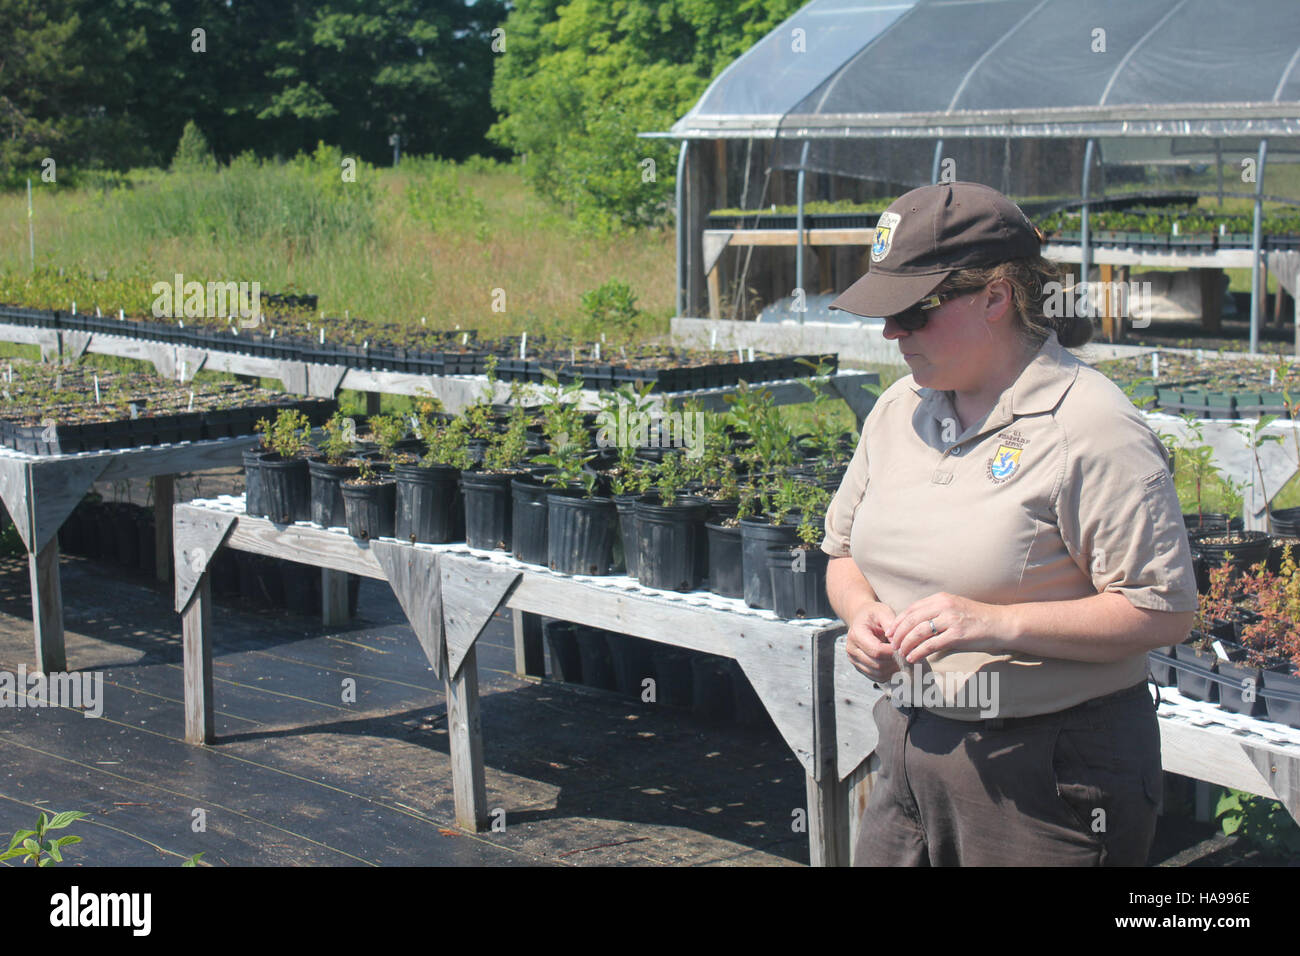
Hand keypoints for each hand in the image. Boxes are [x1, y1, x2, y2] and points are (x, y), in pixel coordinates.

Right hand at [845, 601, 900, 682]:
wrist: (861, 618)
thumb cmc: (873, 614)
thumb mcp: (883, 612)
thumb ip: (891, 624)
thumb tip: (897, 641)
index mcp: (856, 634)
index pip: (876, 650)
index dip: (892, 652)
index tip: (904, 647)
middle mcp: (852, 649)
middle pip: (877, 664)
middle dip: (894, 662)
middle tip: (906, 655)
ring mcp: (854, 660)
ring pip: (877, 673)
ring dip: (893, 670)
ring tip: (901, 660)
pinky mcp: (859, 667)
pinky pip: (876, 677)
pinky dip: (888, 674)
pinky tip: (894, 664)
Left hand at [886, 592, 1009, 663]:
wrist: (1002, 624)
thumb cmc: (977, 618)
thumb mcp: (955, 608)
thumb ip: (936, 613)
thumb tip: (916, 626)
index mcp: (941, 599)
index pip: (912, 609)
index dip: (898, 621)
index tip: (890, 632)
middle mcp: (944, 606)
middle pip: (912, 620)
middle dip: (898, 634)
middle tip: (892, 645)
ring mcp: (951, 620)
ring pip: (919, 633)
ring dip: (906, 644)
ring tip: (900, 653)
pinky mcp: (957, 635)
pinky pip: (931, 645)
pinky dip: (918, 652)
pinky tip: (912, 658)